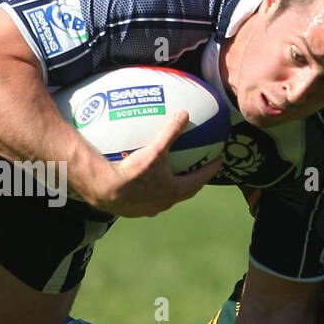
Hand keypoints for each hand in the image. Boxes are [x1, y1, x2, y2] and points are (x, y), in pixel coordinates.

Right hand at [84, 112, 222, 217]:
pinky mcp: (133, 210)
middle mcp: (164, 203)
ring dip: (171, 189)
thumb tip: (184, 114)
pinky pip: (146, 200)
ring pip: (166, 198)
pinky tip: (143, 184)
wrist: (105, 190)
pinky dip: (150, 192)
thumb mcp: (155, 150)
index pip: (199, 179)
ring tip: (171, 179)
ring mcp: (148, 209)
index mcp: (174, 190)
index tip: (218, 161)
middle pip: (185, 192)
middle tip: (200, 171)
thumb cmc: (133, 172)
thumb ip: (170, 132)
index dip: (210, 169)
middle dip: (194, 181)